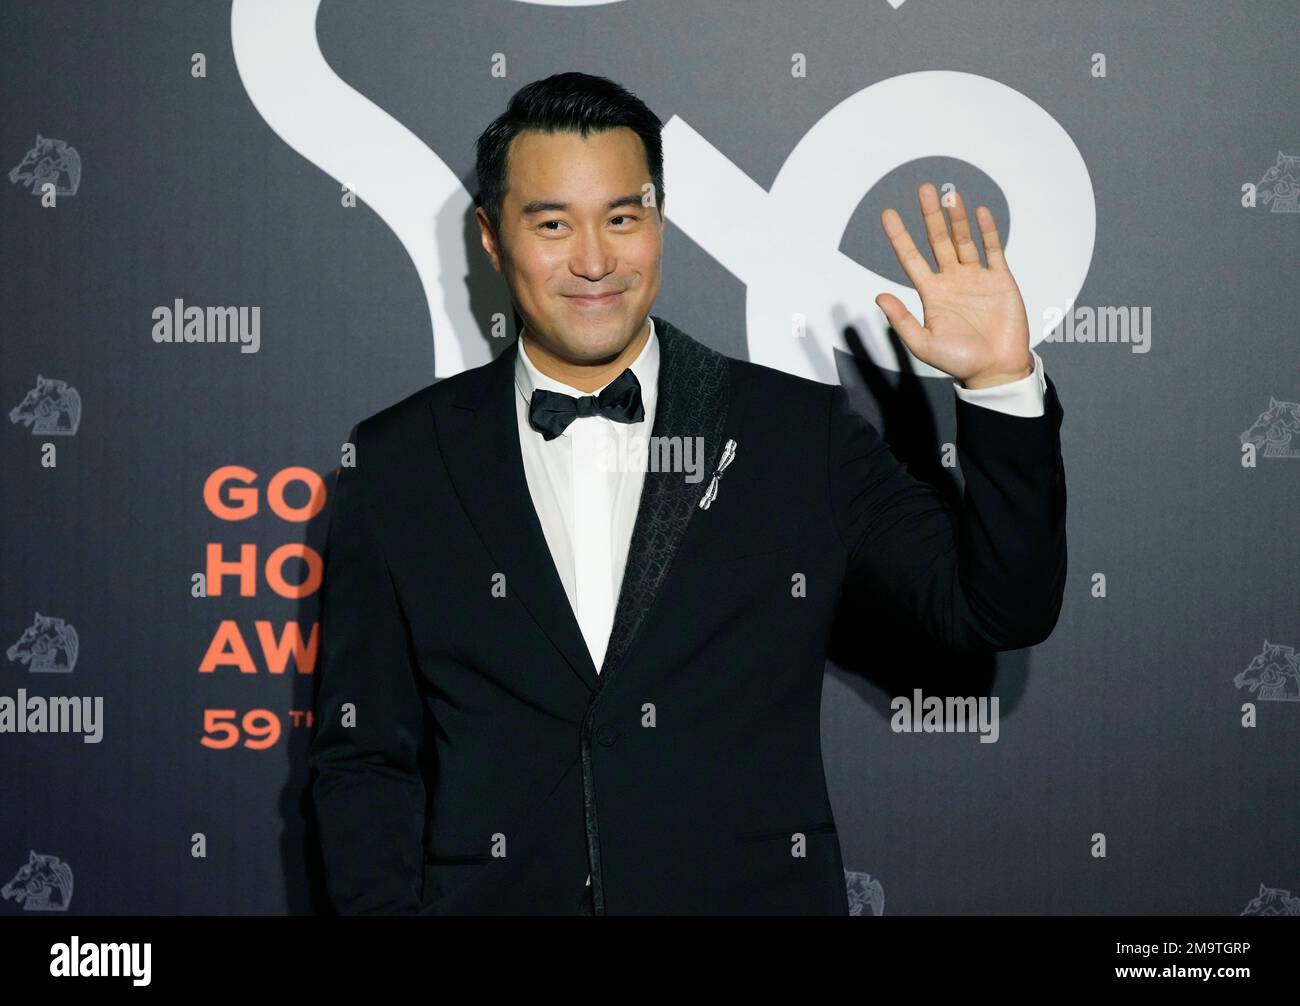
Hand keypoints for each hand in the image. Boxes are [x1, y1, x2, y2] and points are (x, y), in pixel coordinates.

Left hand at [876, 183, 1032, 388]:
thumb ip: (901, 320)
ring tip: (949, 195)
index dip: (900, 236)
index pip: (911, 258)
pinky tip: (979, 212)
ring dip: (956, 217)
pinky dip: (987, 230)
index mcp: (931, 294)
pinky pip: (993, 249)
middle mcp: (952, 280)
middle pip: (938, 241)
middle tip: (923, 189)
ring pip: (964, 240)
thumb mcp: (922, 343)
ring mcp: (976, 278)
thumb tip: (878, 296)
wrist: (995, 370)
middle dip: (930, 216)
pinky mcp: (1000, 279)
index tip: (888, 214)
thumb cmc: (958, 361)